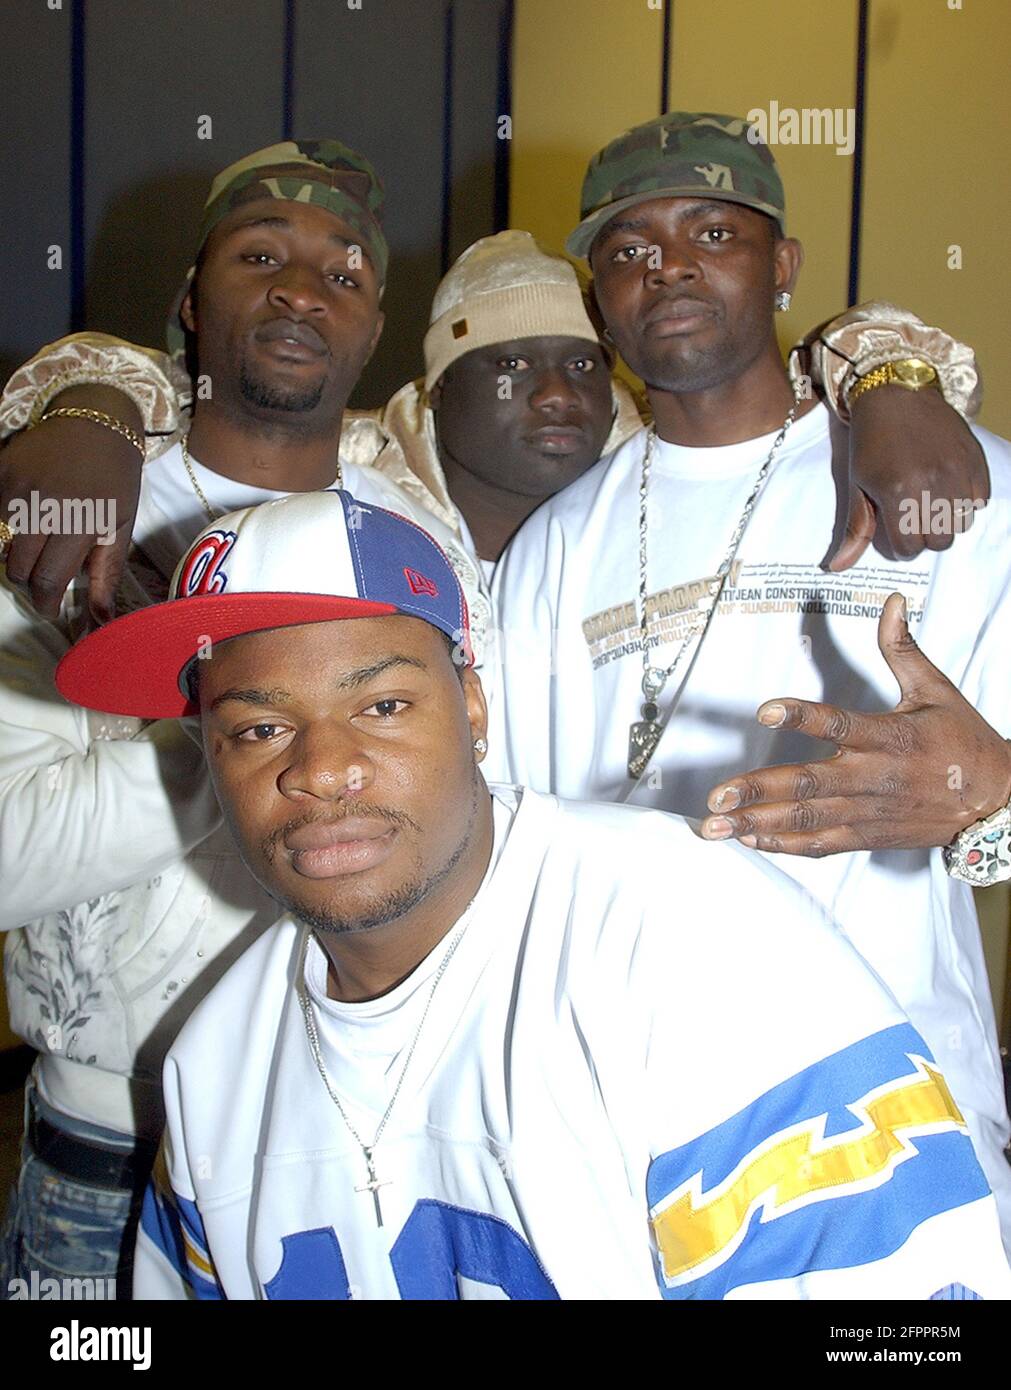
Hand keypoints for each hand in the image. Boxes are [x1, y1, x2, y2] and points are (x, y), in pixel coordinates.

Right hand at [0, 387, 142, 622]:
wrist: (97, 419)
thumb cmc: (116, 477)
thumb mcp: (120, 525)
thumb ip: (107, 574)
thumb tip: (101, 621)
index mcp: (80, 522)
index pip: (47, 579)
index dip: (44, 603)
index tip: (49, 610)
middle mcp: (44, 505)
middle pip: (17, 567)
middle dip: (30, 581)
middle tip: (46, 575)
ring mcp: (17, 485)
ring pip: (0, 543)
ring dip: (16, 553)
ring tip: (40, 543)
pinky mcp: (0, 469)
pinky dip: (5, 524)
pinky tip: (28, 517)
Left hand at [701, 593, 1010, 856]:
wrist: (994, 804)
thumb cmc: (962, 742)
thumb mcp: (936, 690)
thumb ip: (903, 649)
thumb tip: (892, 601)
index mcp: (889, 737)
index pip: (839, 724)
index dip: (802, 715)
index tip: (765, 708)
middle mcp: (873, 777)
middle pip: (809, 783)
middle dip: (759, 789)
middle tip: (718, 795)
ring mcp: (867, 812)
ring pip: (806, 818)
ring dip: (757, 822)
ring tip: (715, 825)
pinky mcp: (866, 836)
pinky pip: (820, 843)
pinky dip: (784, 843)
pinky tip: (749, 839)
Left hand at [827, 384, 989, 570]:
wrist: (896, 394)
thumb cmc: (870, 442)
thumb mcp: (856, 484)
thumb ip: (855, 529)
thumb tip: (836, 568)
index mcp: (898, 491)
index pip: (909, 547)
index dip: (901, 544)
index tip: (894, 528)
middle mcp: (932, 482)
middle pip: (940, 541)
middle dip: (925, 535)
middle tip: (912, 516)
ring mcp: (958, 470)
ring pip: (962, 524)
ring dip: (946, 519)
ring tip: (929, 499)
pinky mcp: (975, 459)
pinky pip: (980, 500)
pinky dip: (965, 500)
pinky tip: (946, 484)